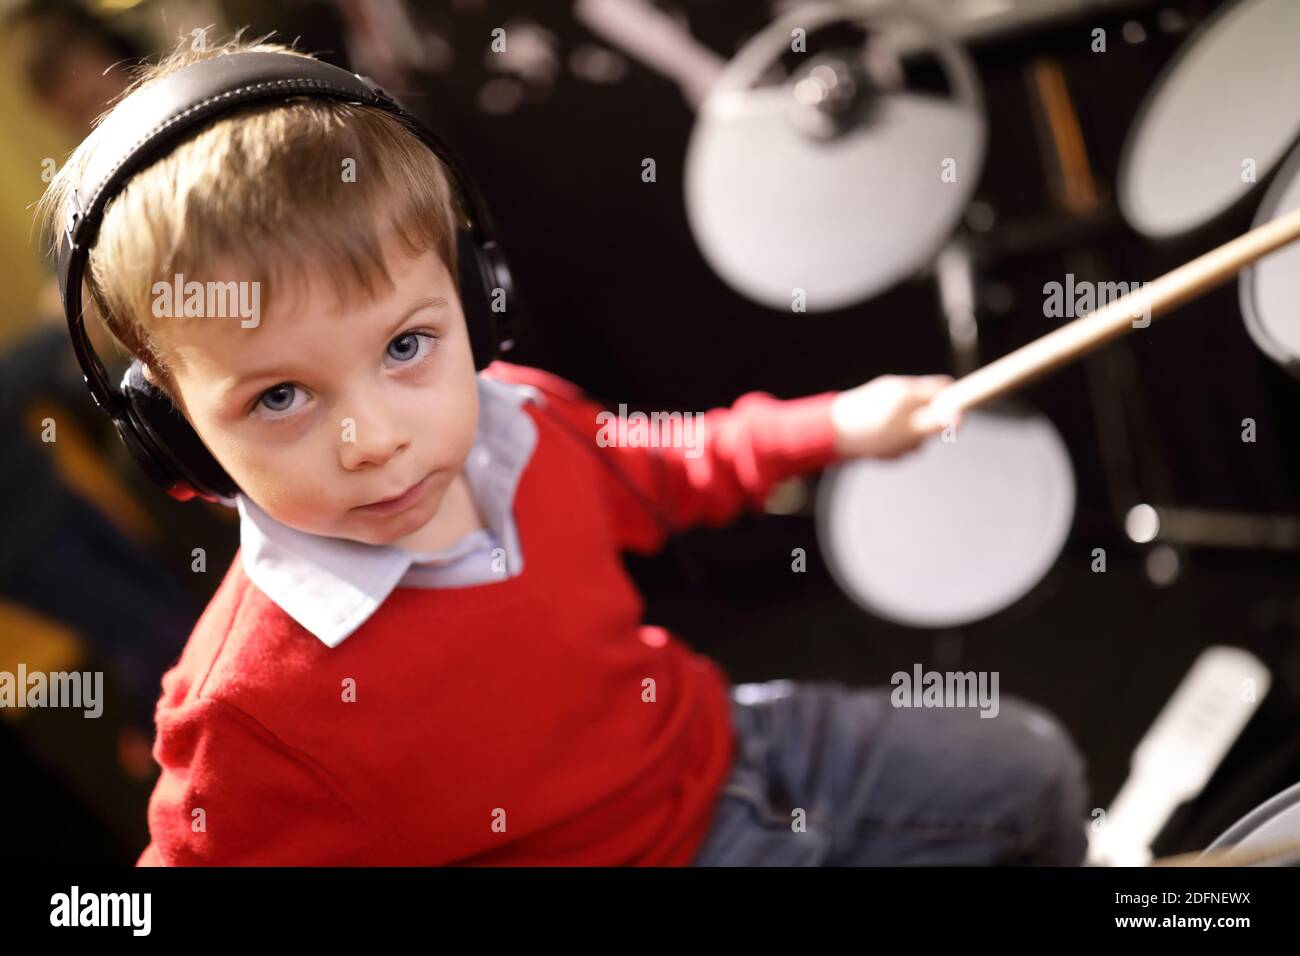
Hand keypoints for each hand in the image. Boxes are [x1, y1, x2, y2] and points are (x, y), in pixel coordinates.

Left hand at [829, 374, 960, 459]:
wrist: (826, 434)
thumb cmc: (866, 431)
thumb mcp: (907, 431)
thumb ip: (934, 424)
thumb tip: (960, 418)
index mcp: (908, 390)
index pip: (944, 387)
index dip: (954, 405)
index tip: (952, 425)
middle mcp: (897, 392)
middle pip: (928, 411)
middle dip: (923, 433)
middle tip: (908, 445)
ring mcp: (883, 404)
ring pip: (909, 425)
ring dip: (904, 443)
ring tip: (887, 451)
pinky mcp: (872, 417)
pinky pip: (892, 430)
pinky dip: (889, 444)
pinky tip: (877, 452)